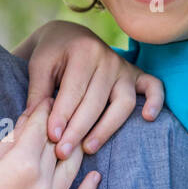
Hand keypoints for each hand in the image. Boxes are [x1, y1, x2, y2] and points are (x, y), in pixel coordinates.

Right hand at [0, 98, 100, 188]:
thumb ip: (10, 142)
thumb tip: (28, 120)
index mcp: (20, 163)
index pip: (40, 128)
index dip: (44, 111)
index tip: (48, 101)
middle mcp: (39, 185)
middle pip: (56, 148)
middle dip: (58, 128)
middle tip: (63, 115)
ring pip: (69, 172)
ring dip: (74, 152)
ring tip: (76, 139)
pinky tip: (94, 176)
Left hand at [21, 20, 163, 157]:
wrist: (69, 36)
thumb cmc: (51, 54)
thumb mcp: (38, 66)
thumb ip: (37, 92)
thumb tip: (31, 121)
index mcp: (82, 51)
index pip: (73, 91)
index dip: (62, 116)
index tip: (52, 138)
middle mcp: (108, 58)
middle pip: (96, 101)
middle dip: (79, 129)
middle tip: (64, 153)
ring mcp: (124, 67)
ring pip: (123, 102)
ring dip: (107, 127)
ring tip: (88, 148)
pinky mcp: (136, 74)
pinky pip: (154, 86)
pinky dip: (156, 101)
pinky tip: (148, 118)